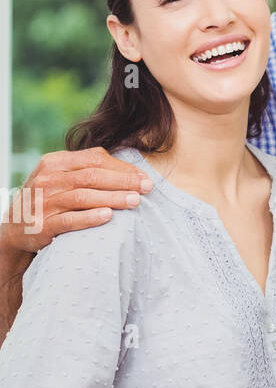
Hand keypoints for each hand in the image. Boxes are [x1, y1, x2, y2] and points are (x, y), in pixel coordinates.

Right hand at [0, 147, 152, 254]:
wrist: (16, 228)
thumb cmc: (49, 200)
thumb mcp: (61, 178)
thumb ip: (86, 170)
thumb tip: (128, 169)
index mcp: (54, 162)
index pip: (94, 158)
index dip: (122, 167)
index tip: (144, 177)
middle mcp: (47, 179)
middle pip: (92, 176)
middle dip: (123, 181)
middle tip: (147, 188)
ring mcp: (44, 202)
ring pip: (83, 196)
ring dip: (112, 198)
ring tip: (135, 201)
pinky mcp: (43, 225)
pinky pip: (69, 220)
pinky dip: (90, 218)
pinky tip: (109, 216)